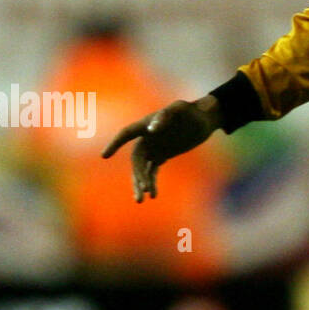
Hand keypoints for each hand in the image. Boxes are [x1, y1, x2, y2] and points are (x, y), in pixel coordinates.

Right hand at [102, 96, 220, 202]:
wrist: (203, 120)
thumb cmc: (192, 111)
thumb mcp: (181, 109)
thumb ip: (166, 116)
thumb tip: (151, 129)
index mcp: (146, 124)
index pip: (126, 133)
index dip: (115, 144)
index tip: (105, 156)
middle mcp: (146, 137)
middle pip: (136, 160)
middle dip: (137, 175)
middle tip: (143, 189)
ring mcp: (153, 148)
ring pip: (142, 169)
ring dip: (141, 183)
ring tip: (141, 200)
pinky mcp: (161, 155)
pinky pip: (152, 171)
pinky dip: (152, 183)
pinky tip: (153, 195)